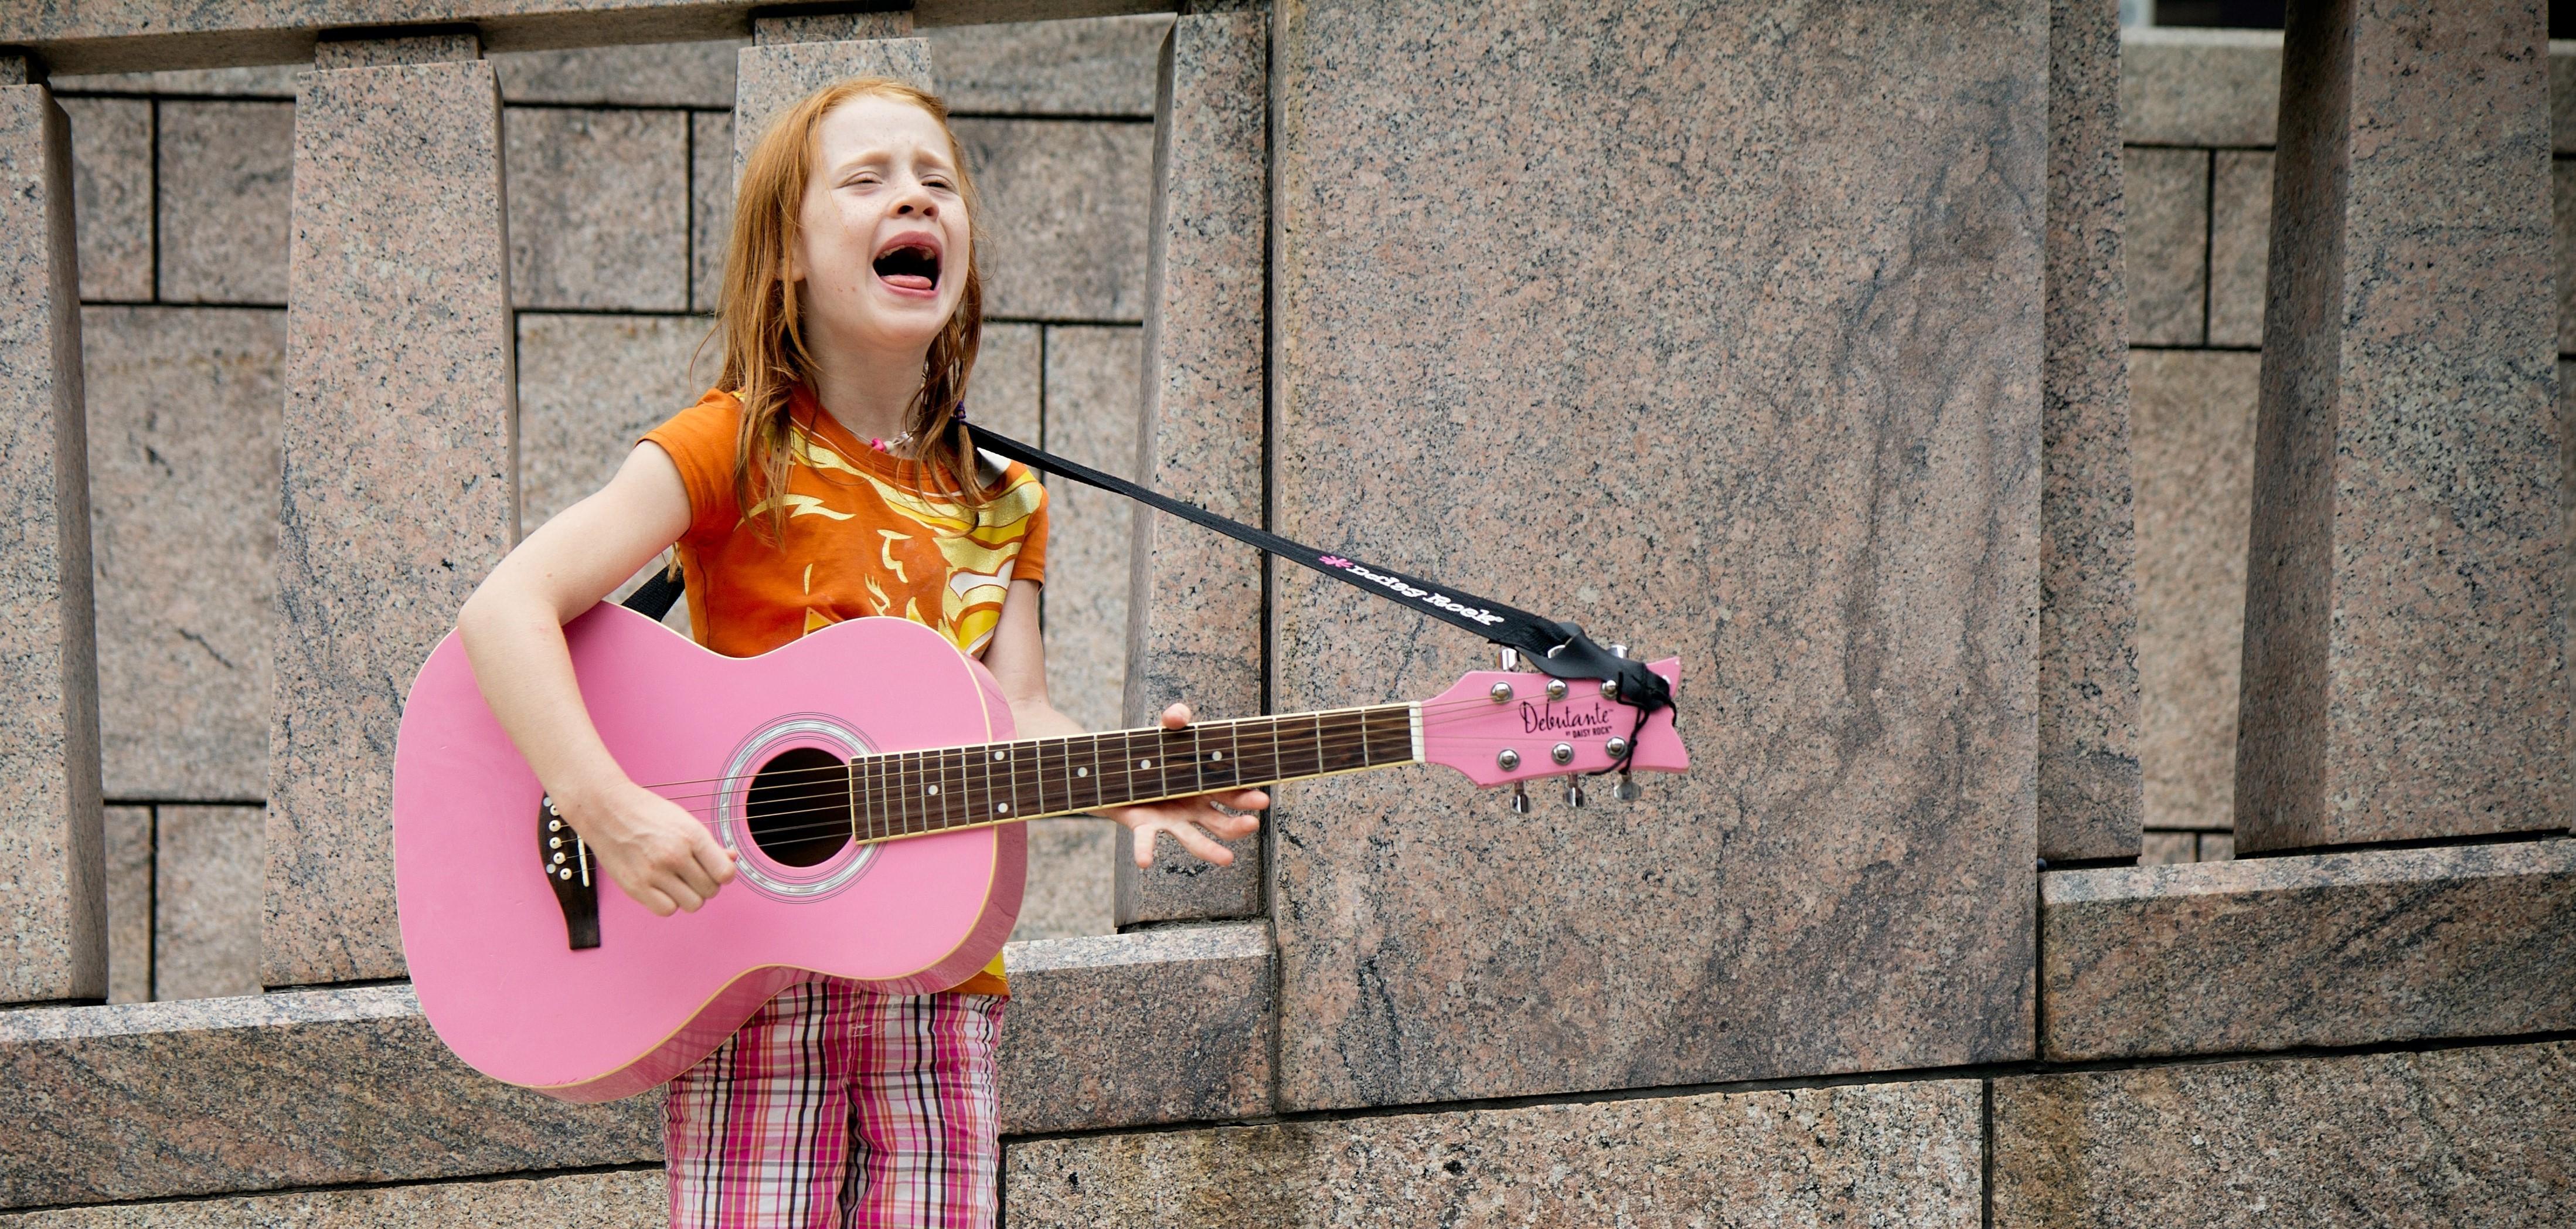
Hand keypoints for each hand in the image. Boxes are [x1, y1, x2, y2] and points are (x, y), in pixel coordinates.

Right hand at [553, 778, 737, 915]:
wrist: (607, 810)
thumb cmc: (647, 814)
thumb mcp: (684, 821)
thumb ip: (709, 845)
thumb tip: (732, 860)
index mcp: (691, 835)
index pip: (725, 874)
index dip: (723, 875)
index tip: (715, 870)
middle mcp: (674, 855)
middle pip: (710, 891)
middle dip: (706, 884)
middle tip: (692, 873)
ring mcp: (654, 872)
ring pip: (692, 904)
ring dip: (689, 896)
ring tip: (677, 881)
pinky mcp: (635, 887)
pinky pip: (667, 910)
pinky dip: (668, 903)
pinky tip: (662, 888)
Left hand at [1103, 702, 1268, 867]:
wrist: (1118, 771)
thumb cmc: (1152, 755)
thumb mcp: (1165, 734)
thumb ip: (1174, 719)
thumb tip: (1179, 715)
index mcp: (1205, 788)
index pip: (1233, 795)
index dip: (1247, 798)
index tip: (1262, 800)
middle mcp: (1193, 810)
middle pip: (1222, 822)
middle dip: (1239, 824)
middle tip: (1252, 823)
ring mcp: (1171, 821)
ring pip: (1196, 841)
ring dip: (1211, 851)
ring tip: (1227, 859)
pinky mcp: (1145, 824)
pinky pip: (1145, 841)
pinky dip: (1144, 851)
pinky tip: (1145, 862)